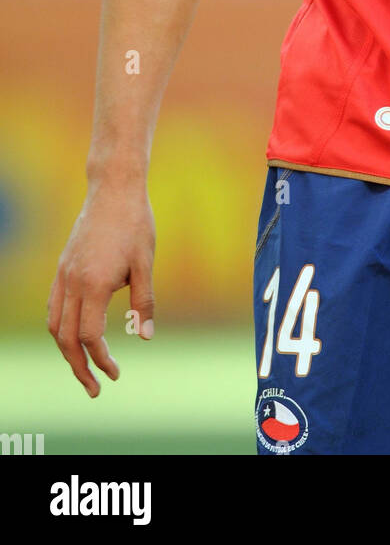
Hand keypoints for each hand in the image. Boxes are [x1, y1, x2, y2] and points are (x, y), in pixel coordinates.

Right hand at [47, 181, 155, 395]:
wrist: (114, 189)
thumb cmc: (135, 224)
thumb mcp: (146, 262)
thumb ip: (145, 300)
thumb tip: (146, 337)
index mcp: (94, 284)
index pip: (91, 336)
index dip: (101, 360)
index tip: (115, 374)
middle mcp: (73, 282)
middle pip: (67, 338)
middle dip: (78, 368)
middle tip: (95, 390)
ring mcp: (63, 274)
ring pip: (55, 324)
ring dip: (66, 351)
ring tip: (82, 368)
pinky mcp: (62, 267)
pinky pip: (54, 306)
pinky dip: (61, 328)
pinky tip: (75, 335)